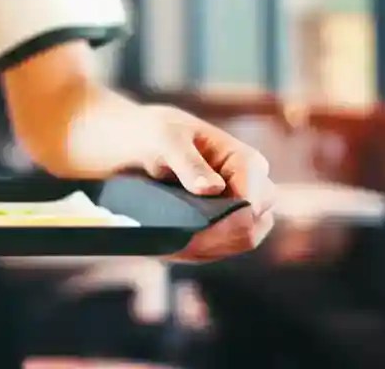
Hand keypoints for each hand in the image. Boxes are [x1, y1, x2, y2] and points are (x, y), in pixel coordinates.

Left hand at [135, 105, 275, 261]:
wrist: (131, 143)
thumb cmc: (154, 134)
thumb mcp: (165, 139)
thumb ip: (188, 163)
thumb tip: (211, 189)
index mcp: (247, 163)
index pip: (253, 203)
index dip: (229, 220)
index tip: (195, 228)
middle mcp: (250, 191)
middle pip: (249, 231)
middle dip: (214, 238)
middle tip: (177, 236)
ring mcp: (235, 214)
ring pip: (232, 245)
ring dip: (201, 247)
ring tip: (168, 238)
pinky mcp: (216, 230)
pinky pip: (212, 252)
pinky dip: (191, 251)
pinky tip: (167, 243)